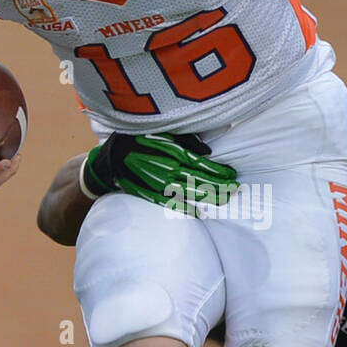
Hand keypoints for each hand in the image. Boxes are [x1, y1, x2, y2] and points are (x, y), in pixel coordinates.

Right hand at [80, 132, 238, 212]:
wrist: (110, 159)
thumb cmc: (139, 141)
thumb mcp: (162, 133)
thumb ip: (186, 140)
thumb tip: (208, 151)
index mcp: (171, 151)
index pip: (201, 164)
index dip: (218, 171)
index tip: (232, 175)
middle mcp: (166, 169)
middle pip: (199, 180)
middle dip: (219, 186)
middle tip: (235, 189)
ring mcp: (157, 184)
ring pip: (188, 193)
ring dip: (208, 197)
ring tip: (225, 199)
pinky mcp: (149, 194)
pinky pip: (170, 204)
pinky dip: (185, 209)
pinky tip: (200, 214)